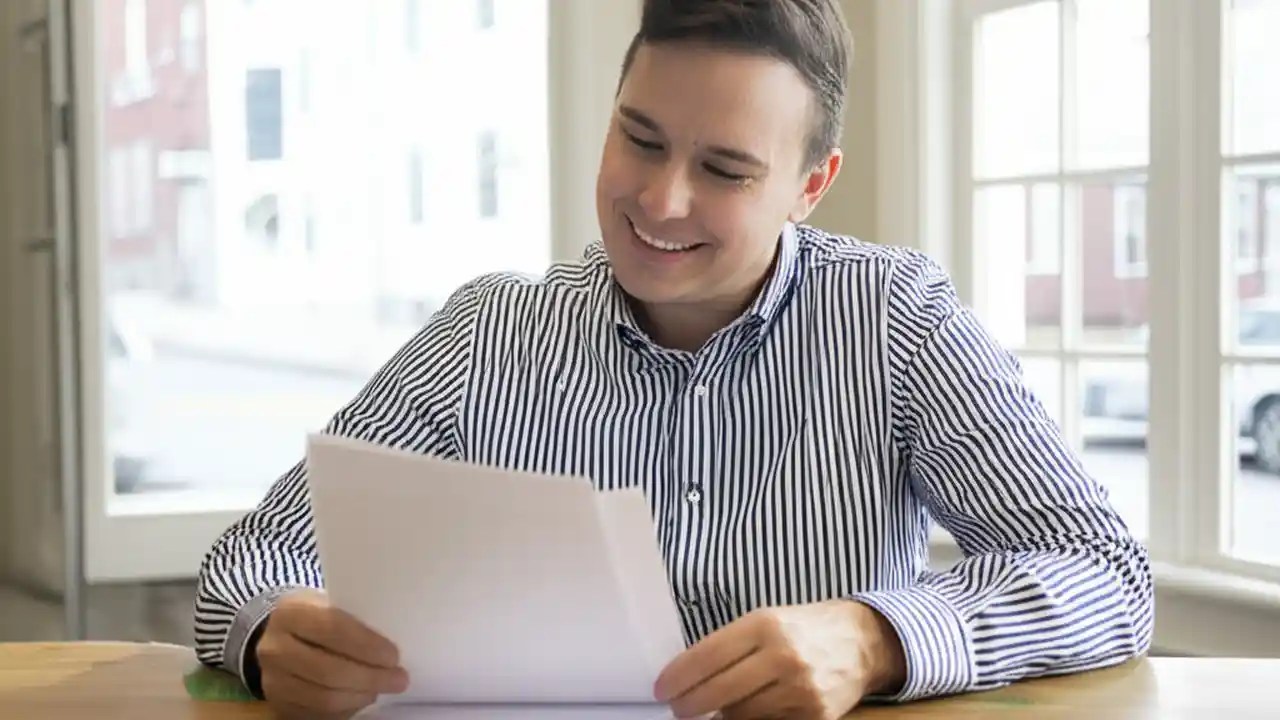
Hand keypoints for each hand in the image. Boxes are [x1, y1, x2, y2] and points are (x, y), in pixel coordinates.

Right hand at [255, 588, 409, 718]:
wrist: (277, 636)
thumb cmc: (315, 615)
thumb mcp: (329, 601)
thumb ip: (355, 617)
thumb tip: (393, 641)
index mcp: (290, 612)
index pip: (333, 629)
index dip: (367, 645)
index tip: (394, 656)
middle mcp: (274, 648)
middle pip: (329, 670)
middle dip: (371, 677)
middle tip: (399, 679)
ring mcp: (272, 680)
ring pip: (324, 698)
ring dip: (361, 696)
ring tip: (381, 688)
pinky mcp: (277, 705)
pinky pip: (317, 714)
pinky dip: (346, 709)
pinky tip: (361, 697)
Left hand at [653, 600, 905, 719]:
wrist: (861, 641)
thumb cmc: (803, 628)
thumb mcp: (766, 620)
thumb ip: (730, 645)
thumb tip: (686, 676)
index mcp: (764, 625)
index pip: (707, 656)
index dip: (678, 677)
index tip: (661, 689)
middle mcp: (783, 656)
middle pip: (719, 692)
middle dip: (689, 705)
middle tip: (677, 708)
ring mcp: (801, 689)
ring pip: (740, 715)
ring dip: (721, 715)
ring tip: (713, 709)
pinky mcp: (816, 716)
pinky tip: (744, 713)